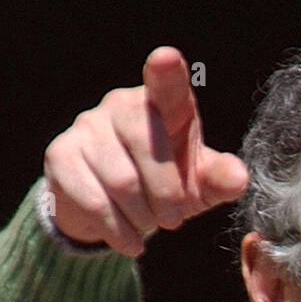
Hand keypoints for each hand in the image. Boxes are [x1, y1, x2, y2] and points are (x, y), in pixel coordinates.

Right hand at [42, 46, 247, 256]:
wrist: (118, 210)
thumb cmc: (168, 184)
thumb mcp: (200, 183)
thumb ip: (219, 179)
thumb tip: (239, 177)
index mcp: (163, 105)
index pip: (166, 83)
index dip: (166, 71)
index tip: (167, 59)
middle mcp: (121, 105)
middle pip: (147, 145)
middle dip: (167, 193)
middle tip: (175, 218)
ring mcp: (88, 127)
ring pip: (121, 179)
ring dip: (144, 216)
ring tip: (151, 224)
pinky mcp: (62, 155)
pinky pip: (93, 199)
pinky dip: (118, 229)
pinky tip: (130, 241)